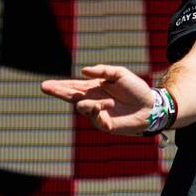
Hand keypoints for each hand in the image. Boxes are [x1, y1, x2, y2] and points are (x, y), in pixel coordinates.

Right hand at [41, 64, 157, 134]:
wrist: (150, 106)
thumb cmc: (136, 89)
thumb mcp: (120, 73)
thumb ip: (102, 70)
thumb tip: (83, 71)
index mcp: (94, 88)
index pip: (73, 86)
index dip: (60, 85)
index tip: (46, 85)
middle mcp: (93, 100)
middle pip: (71, 96)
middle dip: (58, 92)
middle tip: (45, 87)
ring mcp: (97, 113)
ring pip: (82, 107)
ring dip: (90, 103)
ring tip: (109, 101)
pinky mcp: (104, 124)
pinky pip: (94, 118)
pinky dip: (99, 109)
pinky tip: (108, 104)